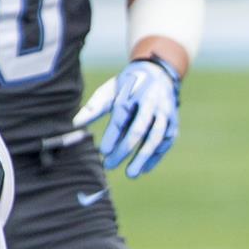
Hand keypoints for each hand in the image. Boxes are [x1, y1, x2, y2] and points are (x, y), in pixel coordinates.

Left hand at [74, 56, 180, 178]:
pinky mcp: (173, 123)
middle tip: (110, 166)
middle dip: (124, 149)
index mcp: (131, 93)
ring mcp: (164, 113)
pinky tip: (144, 169)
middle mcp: (150, 103)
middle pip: (138, 129)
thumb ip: (94, 107)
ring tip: (131, 174)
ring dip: (143, 157)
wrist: (159, 73)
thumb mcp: (110, 91)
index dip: (113, 135)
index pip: (121, 117)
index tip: (103, 151)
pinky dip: (155, 157)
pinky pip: (165, 143)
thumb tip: (75, 124)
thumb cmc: (128, 85)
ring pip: (155, 138)